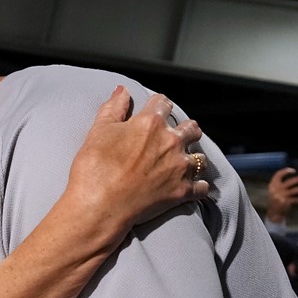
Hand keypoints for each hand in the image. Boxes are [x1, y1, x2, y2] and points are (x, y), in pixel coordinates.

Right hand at [67, 86, 207, 228]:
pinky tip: (192, 188)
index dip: (158, 105)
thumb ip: (113, 108)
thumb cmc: (95, 169)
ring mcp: (179, 167)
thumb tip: (122, 91)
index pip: (162, 103)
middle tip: (176, 137)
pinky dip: (198, 187)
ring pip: (200, 158)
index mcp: (150, 123)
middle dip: (185, 130)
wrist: (100, 206)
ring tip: (184, 164)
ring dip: (193, 159)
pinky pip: (202, 187)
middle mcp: (170, 142)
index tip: (156, 110)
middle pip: (191, 128)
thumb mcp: (99, 131)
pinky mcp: (182, 191)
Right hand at [267, 167, 297, 222]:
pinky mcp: (284, 202)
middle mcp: (275, 189)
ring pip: (293, 190)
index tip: (294, 171)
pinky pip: (294, 199)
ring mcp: (279, 196)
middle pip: (288, 182)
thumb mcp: (275, 190)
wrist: (273, 212)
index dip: (285, 171)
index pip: (278, 175)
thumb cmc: (276, 199)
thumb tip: (296, 179)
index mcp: (272, 184)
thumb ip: (281, 184)